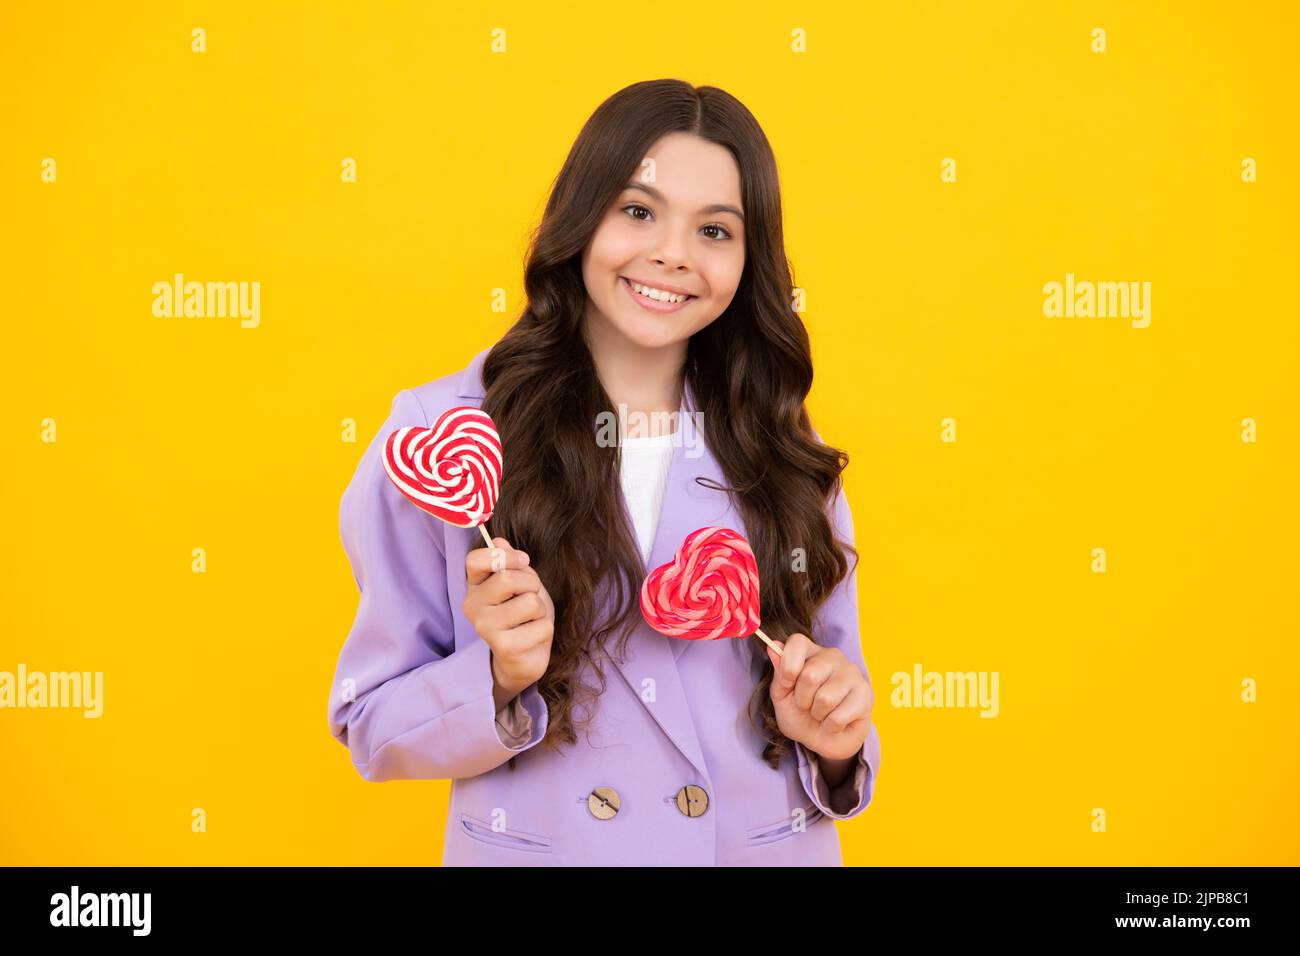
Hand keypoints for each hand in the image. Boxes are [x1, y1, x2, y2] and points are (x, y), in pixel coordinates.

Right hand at [463, 536, 554, 698]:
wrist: (524, 655)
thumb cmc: (522, 614)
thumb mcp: (520, 582)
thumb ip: (509, 563)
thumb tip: (498, 541)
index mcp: (474, 586)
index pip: (475, 560)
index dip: (505, 556)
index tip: (523, 561)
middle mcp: (472, 607)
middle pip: (507, 580)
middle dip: (532, 584)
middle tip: (531, 596)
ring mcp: (485, 629)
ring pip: (529, 603)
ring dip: (540, 610)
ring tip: (530, 620)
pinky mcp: (504, 648)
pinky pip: (541, 626)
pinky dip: (545, 629)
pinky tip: (532, 638)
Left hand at [765, 632, 872, 761]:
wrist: (822, 741)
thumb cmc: (800, 715)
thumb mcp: (781, 697)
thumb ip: (779, 674)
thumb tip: (773, 647)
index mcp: (810, 652)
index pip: (797, 642)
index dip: (788, 666)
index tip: (786, 684)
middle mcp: (833, 657)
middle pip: (810, 675)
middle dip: (802, 699)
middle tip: (807, 705)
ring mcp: (852, 673)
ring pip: (825, 698)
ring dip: (817, 714)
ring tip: (822, 713)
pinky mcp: (866, 694)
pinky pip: (839, 716)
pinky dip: (830, 726)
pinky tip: (835, 722)